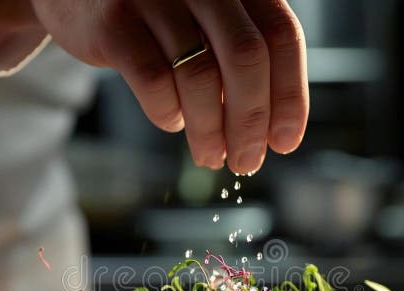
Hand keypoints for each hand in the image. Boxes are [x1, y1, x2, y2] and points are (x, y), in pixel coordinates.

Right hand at [28, 0, 307, 173]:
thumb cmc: (154, 14)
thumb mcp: (205, 20)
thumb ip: (238, 59)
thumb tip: (269, 133)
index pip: (281, 36)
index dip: (289, 95)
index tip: (285, 142)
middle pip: (246, 58)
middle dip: (251, 122)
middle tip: (246, 163)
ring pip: (200, 77)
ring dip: (210, 131)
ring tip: (210, 156)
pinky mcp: (114, 20)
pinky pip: (154, 82)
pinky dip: (168, 114)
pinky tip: (171, 120)